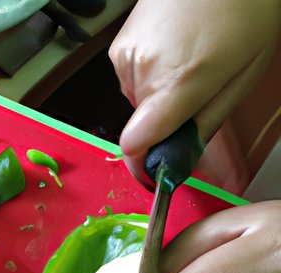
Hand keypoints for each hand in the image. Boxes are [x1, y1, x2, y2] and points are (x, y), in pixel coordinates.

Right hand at [109, 0, 280, 186]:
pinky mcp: (117, 47)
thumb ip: (206, 124)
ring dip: (156, 98)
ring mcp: (124, 56)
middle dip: (165, 123)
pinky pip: (129, 81)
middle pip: (142, 127)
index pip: (138, 144)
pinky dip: (147, 78)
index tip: (158, 169)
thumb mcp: (242, 76)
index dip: (146, 162)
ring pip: (135, 104)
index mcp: (176, 81)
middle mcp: (140, 70)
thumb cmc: (243, 10)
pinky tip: (169, 53)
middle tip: (194, 94)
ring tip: (184, 64)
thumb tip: (179, 160)